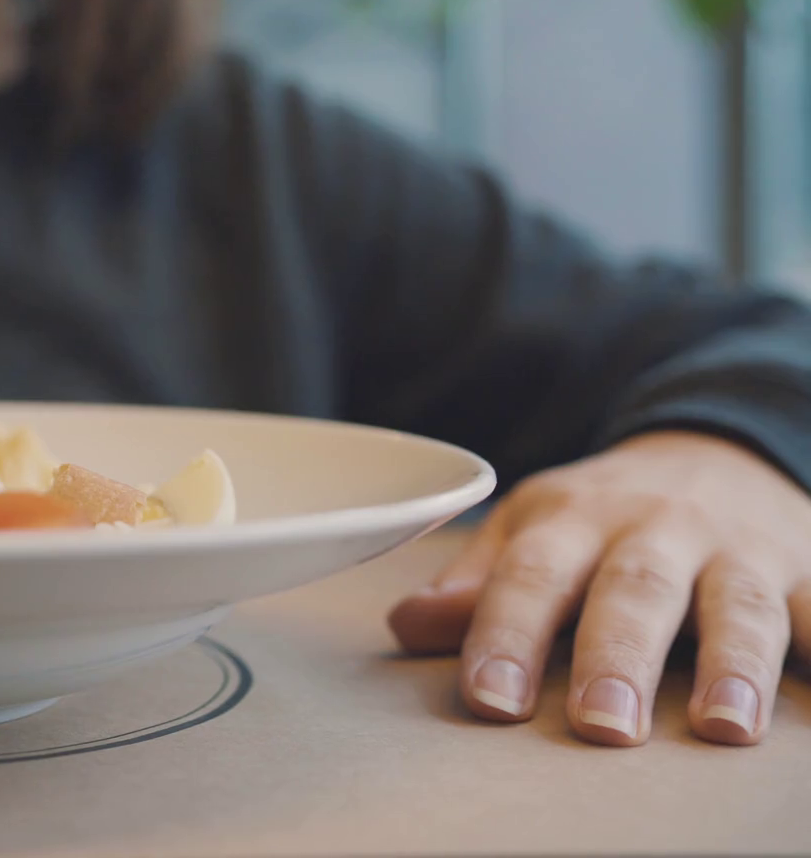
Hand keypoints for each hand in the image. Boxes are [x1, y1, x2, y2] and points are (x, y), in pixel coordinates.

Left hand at [389, 431, 810, 745]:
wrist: (719, 450)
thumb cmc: (605, 514)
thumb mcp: (532, 528)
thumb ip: (477, 581)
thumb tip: (405, 626)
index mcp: (573, 518)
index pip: (530, 576)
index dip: (505, 634)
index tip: (490, 700)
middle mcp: (656, 527)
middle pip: (634, 589)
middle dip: (617, 655)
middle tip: (601, 723)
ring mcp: (738, 547)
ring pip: (736, 600)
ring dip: (732, 661)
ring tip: (722, 725)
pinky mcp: (807, 568)